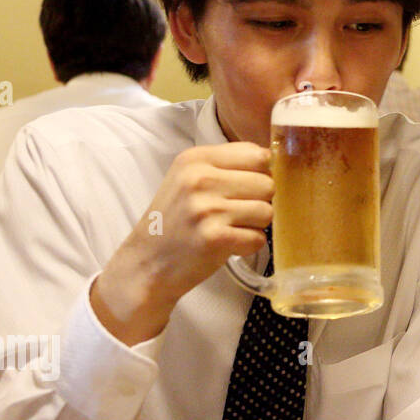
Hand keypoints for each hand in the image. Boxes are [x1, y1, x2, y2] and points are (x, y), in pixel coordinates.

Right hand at [92, 143, 273, 344]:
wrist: (145, 264)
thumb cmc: (176, 222)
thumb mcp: (189, 180)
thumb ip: (227, 167)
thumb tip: (274, 160)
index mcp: (195, 158)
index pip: (258, 154)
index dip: (260, 175)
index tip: (243, 189)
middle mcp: (199, 179)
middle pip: (267, 184)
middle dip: (258, 202)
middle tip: (233, 215)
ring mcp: (206, 209)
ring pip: (267, 211)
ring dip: (254, 226)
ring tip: (228, 229)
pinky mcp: (214, 237)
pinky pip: (258, 238)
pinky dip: (248, 246)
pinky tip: (226, 245)